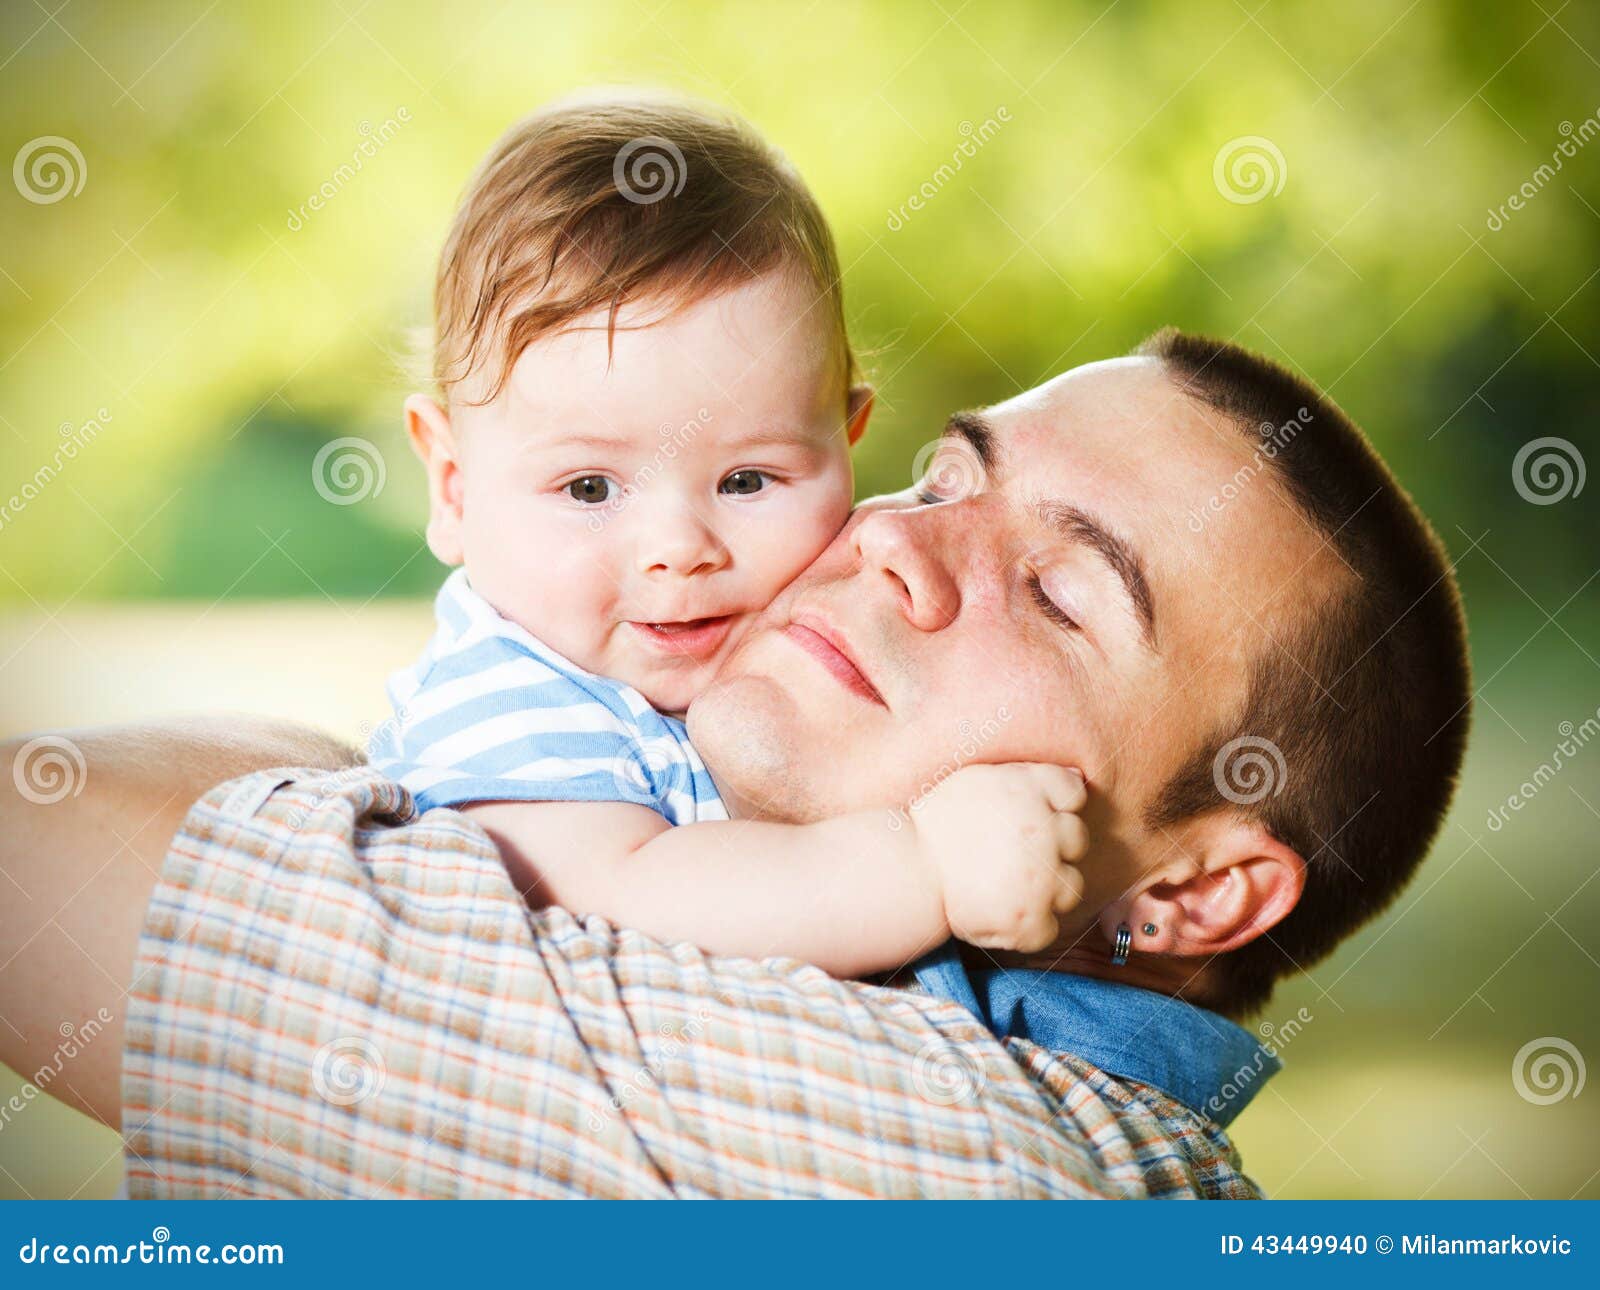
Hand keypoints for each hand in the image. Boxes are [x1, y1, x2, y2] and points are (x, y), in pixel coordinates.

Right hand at [909, 763, 1088, 951]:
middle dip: (1053, 850)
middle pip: (1077, 839)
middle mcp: (1041, 829)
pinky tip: (1001, 915)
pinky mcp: (1028, 918)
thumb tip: (1077, 778)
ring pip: (1071, 886)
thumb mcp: (978, 781)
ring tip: (1006, 889)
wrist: (905, 870)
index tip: (1030, 822)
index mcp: (1027, 788)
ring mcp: (1039, 876)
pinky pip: (1049, 929)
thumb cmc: (936, 826)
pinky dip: (1029, 929)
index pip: (1073, 794)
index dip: (1057, 809)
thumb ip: (1027, 777)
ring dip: (1046, 891)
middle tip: (1013, 859)